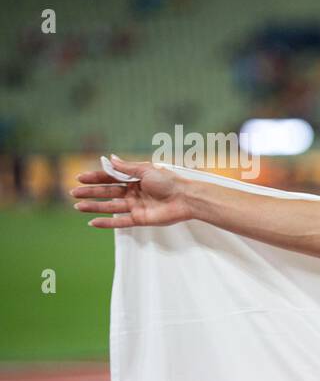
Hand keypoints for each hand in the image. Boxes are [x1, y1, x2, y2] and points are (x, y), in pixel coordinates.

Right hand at [70, 156, 190, 227]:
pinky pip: (120, 222)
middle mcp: (134, 192)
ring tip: (77, 206)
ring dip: (94, 206)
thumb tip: (110, 158)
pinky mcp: (140, 219)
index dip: (95, 178)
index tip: (80, 178)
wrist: (186, 198)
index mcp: (135, 179)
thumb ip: (127, 168)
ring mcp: (136, 206)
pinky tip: (92, 222)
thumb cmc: (169, 181)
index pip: (111, 178)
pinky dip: (107, 223)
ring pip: (110, 207)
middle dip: (90, 192)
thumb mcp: (146, 170)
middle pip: (107, 192)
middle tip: (73, 193)